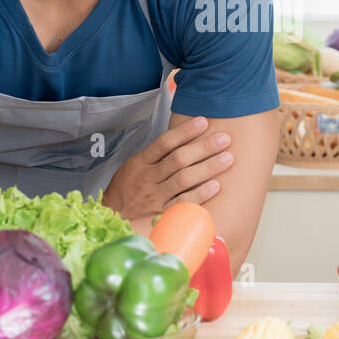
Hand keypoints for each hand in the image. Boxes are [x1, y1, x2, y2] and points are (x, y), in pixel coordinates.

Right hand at [101, 116, 233, 224]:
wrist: (111, 216)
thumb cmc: (127, 188)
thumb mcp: (135, 165)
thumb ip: (156, 154)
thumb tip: (185, 136)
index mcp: (141, 162)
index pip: (165, 142)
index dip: (185, 131)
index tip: (204, 122)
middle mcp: (148, 177)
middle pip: (178, 159)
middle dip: (204, 147)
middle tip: (225, 139)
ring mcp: (155, 196)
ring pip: (183, 179)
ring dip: (208, 168)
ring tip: (228, 158)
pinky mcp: (161, 213)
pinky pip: (182, 203)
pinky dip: (200, 194)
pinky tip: (216, 186)